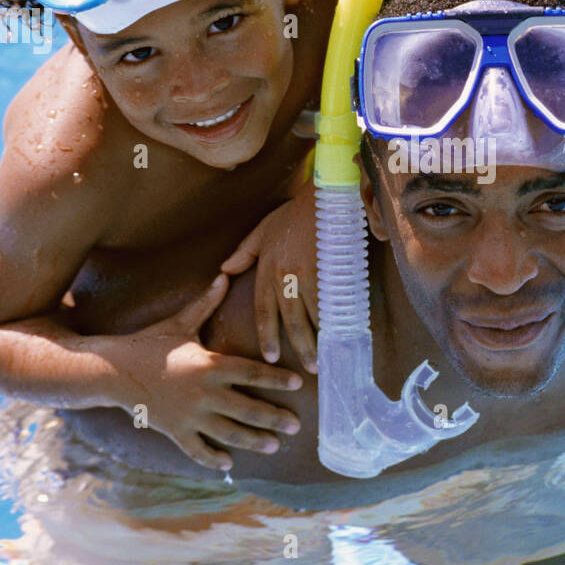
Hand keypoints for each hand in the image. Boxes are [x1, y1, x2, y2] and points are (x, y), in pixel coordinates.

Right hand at [100, 272, 303, 471]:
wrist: (112, 370)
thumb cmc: (149, 343)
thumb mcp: (180, 322)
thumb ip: (206, 303)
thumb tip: (223, 276)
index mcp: (209, 364)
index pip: (251, 372)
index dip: (276, 380)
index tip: (297, 385)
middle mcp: (204, 392)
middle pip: (247, 408)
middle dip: (274, 418)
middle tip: (296, 425)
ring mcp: (189, 415)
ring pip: (228, 433)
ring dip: (253, 440)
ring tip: (274, 445)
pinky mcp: (174, 430)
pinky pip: (197, 449)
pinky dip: (213, 458)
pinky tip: (229, 463)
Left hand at [220, 180, 318, 372]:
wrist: (323, 195)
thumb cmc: (295, 211)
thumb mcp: (263, 228)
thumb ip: (244, 252)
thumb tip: (224, 270)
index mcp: (266, 268)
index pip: (262, 309)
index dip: (267, 334)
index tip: (269, 356)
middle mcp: (282, 275)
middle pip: (288, 320)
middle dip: (296, 347)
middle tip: (306, 369)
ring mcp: (306, 275)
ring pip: (309, 317)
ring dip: (316, 342)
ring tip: (322, 360)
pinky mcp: (327, 271)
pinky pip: (330, 305)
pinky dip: (335, 323)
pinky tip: (340, 337)